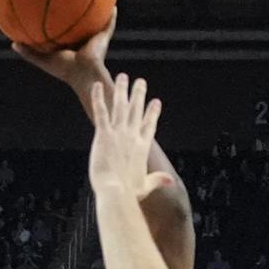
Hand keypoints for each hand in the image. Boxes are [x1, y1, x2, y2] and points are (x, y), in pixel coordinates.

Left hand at [12, 15, 112, 95]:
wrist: (84, 75)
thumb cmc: (64, 71)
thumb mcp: (43, 60)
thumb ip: (29, 53)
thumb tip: (12, 44)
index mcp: (69, 45)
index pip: (64, 29)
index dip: (59, 18)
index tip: (53, 4)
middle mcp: (82, 40)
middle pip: (80, 22)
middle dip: (78, 9)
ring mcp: (94, 39)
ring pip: (96, 21)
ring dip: (98, 10)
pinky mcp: (103, 39)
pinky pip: (109, 25)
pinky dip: (111, 17)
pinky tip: (113, 5)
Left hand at [84, 73, 171, 205]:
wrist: (116, 192)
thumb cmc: (129, 192)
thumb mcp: (145, 186)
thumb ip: (157, 180)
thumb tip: (171, 182)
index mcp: (143, 147)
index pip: (150, 125)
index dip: (153, 112)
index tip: (156, 102)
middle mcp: (132, 136)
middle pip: (137, 110)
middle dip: (139, 94)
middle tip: (140, 81)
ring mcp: (119, 133)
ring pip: (121, 105)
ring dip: (122, 90)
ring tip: (123, 77)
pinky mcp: (104, 134)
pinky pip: (101, 111)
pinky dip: (98, 97)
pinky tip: (96, 85)